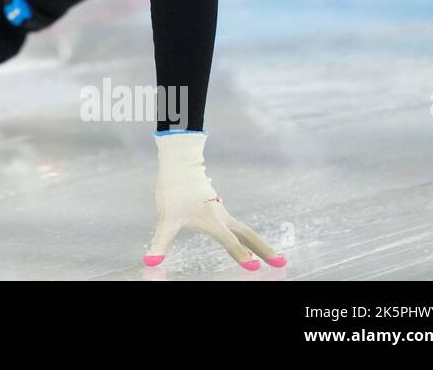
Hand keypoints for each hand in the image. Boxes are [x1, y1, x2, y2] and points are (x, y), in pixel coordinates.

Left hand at [145, 131, 284, 270]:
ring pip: (243, 229)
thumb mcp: (165, 220)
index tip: (256, 269)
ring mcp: (219, 211)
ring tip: (269, 256)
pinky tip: (244, 239)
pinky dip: (245, 235)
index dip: (242, 256)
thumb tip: (150, 263)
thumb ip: (160, 243)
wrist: (178, 163)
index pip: (231, 242)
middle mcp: (221, 217)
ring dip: (257, 243)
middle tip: (282, 263)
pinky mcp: (215, 206)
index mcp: (213, 222)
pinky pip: (234, 224)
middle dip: (264, 249)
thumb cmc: (172, 191)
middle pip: (248, 235)